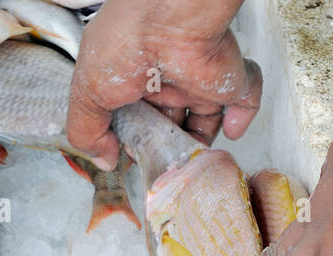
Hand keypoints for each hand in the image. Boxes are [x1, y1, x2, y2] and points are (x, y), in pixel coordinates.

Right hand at [67, 0, 261, 170]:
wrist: (167, 16)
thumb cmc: (124, 42)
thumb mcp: (88, 93)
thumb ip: (87, 131)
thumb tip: (103, 159)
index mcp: (131, 79)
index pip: (135, 118)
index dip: (132, 141)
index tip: (129, 158)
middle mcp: (165, 79)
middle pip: (169, 123)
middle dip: (165, 147)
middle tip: (159, 162)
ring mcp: (198, 79)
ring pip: (204, 119)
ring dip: (199, 143)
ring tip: (189, 160)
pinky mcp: (229, 78)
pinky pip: (245, 99)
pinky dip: (243, 116)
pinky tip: (233, 129)